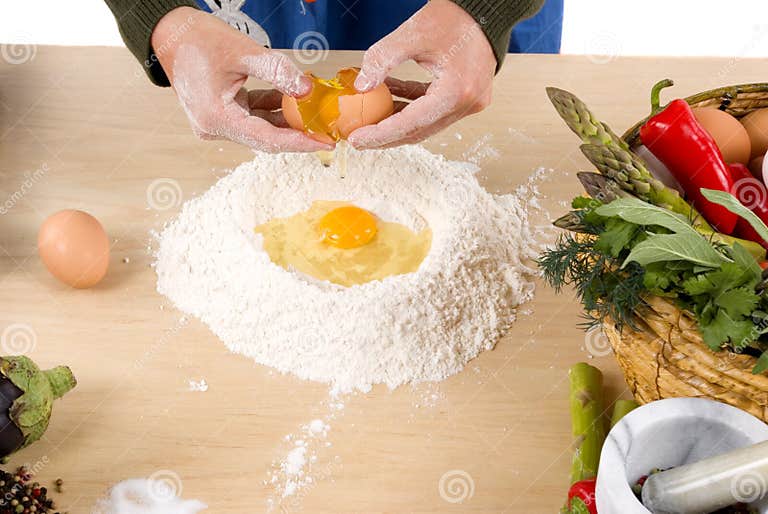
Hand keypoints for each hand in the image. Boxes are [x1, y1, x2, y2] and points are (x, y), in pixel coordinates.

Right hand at [151, 7, 331, 152]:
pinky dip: (271, 111)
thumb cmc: (199, 40)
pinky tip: (291, 102)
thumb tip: (306, 89)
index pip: (266, 138)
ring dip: (285, 121)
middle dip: (296, 134)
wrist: (172, 34)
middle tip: (325, 131)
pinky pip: (252, 118)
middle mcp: (214, 127)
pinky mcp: (221, 115)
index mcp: (216, 118)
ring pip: (260, 129)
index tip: (323, 142)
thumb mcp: (244, 52)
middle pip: (264, 138)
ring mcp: (216, 124)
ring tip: (313, 115)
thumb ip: (277, 71)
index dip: (299, 142)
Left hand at [348, 0, 495, 148]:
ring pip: (426, 123)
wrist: (484, 10)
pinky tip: (391, 96)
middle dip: (387, 136)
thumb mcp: (412, 34)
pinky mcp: (466, 97)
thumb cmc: (455, 18)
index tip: (357, 140)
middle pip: (419, 131)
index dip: (380, 134)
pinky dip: (411, 106)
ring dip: (398, 121)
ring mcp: (469, 103)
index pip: (411, 124)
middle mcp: (466, 104)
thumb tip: (361, 85)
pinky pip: (433, 110)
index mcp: (456, 92)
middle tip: (359, 138)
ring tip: (370, 118)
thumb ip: (382, 59)